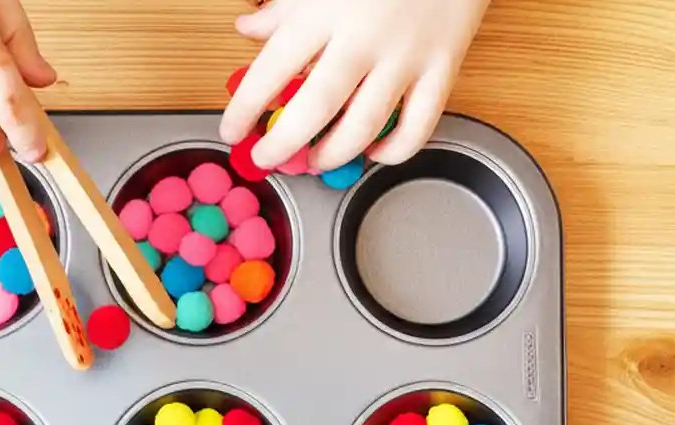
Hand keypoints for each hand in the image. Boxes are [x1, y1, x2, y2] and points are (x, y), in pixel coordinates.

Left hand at [220, 0, 488, 170]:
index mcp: (324, 11)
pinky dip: (394, 150)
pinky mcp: (443, 68)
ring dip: (334, 153)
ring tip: (315, 160)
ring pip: (366, 125)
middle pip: (317, 107)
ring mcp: (407, 56)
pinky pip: (420, 126)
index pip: (272, 69)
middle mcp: (364, 37)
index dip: (245, 108)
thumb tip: (246, 29)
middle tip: (266, 159)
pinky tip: (373, 151)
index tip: (231, 132)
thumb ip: (282, 8)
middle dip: (284, 143)